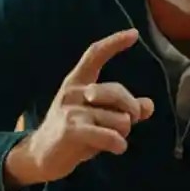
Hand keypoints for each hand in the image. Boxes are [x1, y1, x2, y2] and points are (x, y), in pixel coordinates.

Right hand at [4, 29, 154, 186]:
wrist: (40, 156)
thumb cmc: (74, 134)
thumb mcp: (99, 117)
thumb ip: (123, 109)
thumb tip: (149, 105)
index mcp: (78, 82)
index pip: (95, 55)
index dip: (114, 43)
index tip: (134, 33)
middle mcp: (74, 92)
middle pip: (118, 92)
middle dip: (131, 110)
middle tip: (128, 124)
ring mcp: (71, 110)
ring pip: (120, 119)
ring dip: (122, 134)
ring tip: (110, 140)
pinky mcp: (71, 130)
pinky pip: (110, 135)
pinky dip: (119, 144)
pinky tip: (117, 148)